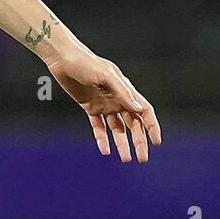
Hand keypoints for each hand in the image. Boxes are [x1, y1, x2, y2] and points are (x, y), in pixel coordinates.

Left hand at [47, 49, 161, 162]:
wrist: (63, 59)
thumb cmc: (86, 63)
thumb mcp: (106, 75)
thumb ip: (123, 92)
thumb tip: (139, 109)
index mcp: (126, 90)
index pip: (144, 111)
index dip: (152, 126)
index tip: (156, 142)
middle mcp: (118, 99)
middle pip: (133, 124)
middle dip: (139, 141)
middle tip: (142, 158)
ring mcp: (104, 104)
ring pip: (117, 128)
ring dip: (122, 143)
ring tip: (125, 159)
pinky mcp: (90, 107)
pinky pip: (98, 126)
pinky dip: (102, 138)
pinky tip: (105, 151)